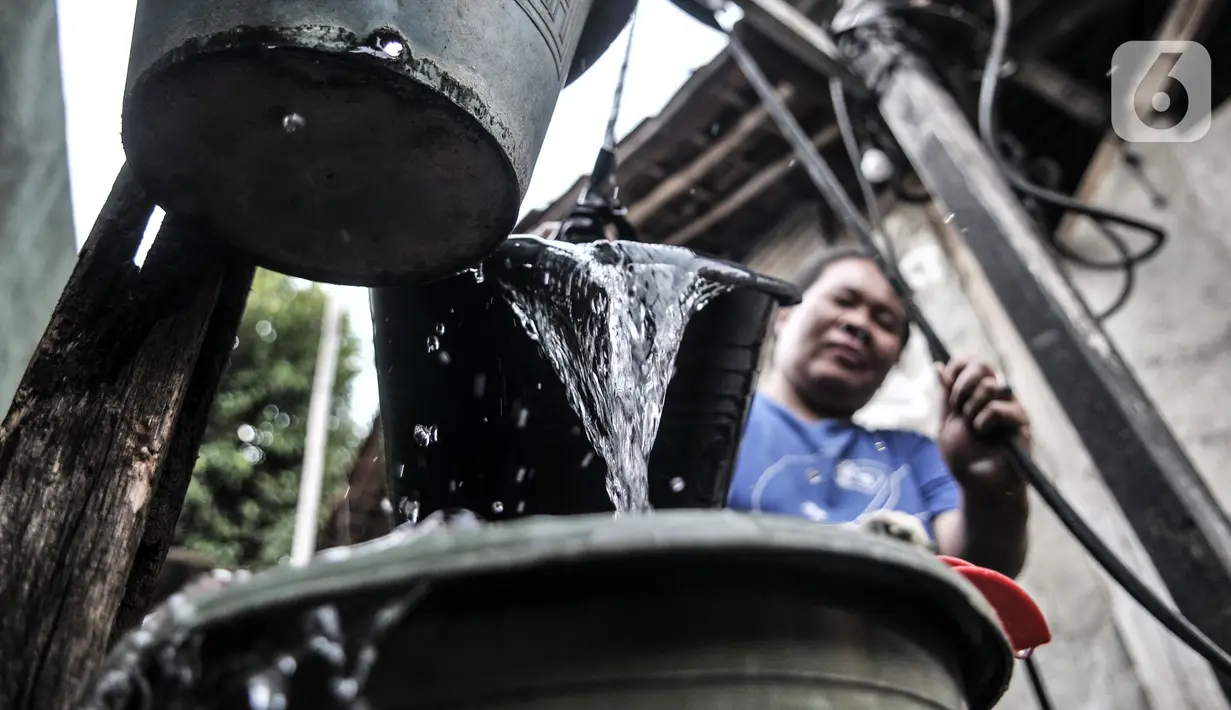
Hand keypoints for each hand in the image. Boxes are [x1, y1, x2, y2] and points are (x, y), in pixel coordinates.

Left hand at [935, 356, 1030, 494]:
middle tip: (959, 408)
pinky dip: (984, 421)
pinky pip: (998, 408)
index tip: (948, 384)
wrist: (979, 484)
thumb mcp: (946, 423)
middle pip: (981, 366)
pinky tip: (985, 434)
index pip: (970, 362)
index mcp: (975, 392)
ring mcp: (1008, 405)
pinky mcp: (1020, 420)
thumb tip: (939, 365)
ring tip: (974, 428)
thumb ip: (945, 395)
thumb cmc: (963, 456)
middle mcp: (994, 394)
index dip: (957, 367)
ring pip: (988, 386)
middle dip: (962, 386)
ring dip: (971, 408)